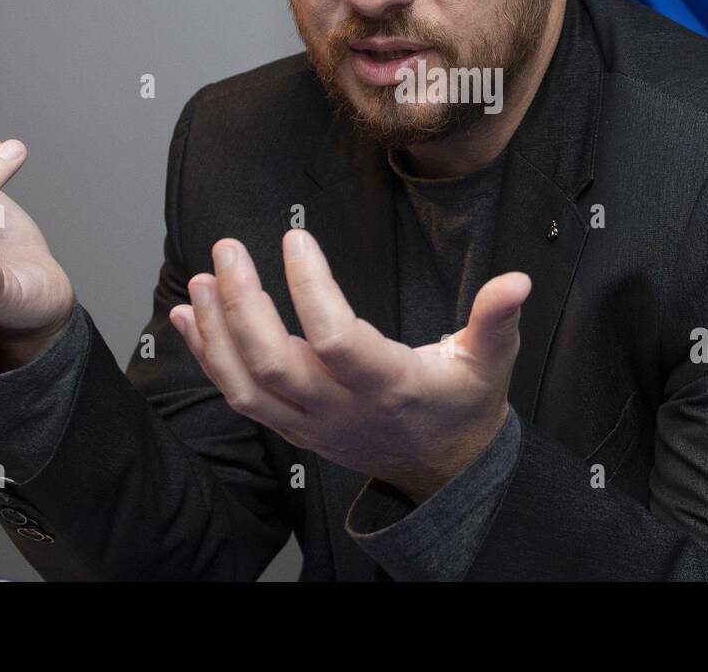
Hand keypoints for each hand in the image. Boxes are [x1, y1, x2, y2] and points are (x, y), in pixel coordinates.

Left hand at [169, 228, 529, 501]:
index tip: (295, 238)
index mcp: (390, 385)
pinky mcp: (293, 427)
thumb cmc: (463, 405)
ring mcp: (312, 423)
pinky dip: (208, 356)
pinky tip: (190, 316)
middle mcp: (342, 409)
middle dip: (242, 305)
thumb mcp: (491, 361)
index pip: (337, 340)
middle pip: (275, 363)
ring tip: (201, 279)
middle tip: (228, 251)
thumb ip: (496, 319)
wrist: (443, 469)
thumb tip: (516, 280)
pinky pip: (241, 395)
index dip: (311, 288)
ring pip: (247, 385)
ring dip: (216, 332)